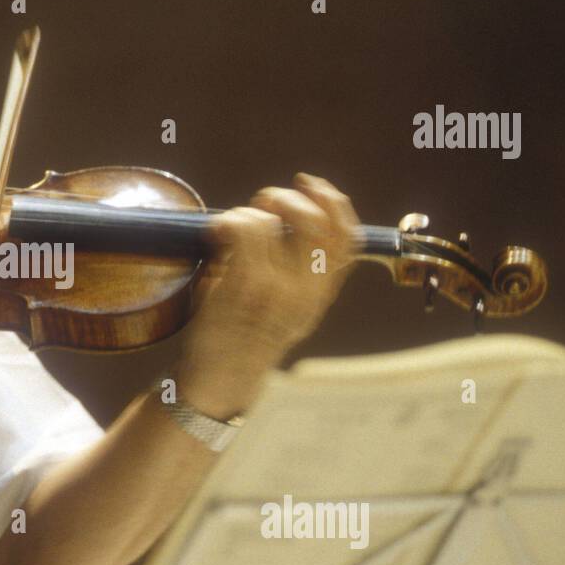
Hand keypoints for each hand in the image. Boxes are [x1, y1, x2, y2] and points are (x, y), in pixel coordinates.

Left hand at [174, 173, 358, 417]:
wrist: (222, 378)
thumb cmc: (247, 336)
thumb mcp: (290, 309)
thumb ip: (301, 271)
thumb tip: (293, 218)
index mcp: (321, 294)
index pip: (348, 237)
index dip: (334, 202)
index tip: (312, 185)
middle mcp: (306, 291)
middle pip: (314, 220)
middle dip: (289, 198)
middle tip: (265, 201)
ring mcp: (276, 287)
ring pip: (273, 221)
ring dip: (251, 210)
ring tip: (235, 223)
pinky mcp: (244, 285)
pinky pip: (243, 230)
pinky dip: (228, 222)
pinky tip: (217, 234)